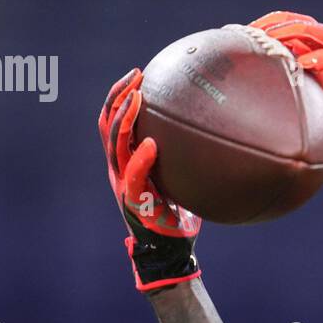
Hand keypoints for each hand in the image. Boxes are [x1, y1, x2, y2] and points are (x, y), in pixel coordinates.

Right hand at [98, 69, 201, 292]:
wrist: (171, 249)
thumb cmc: (178, 210)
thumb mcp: (178, 176)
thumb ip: (183, 154)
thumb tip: (215, 127)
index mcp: (124, 161)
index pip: (112, 121)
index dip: (119, 95)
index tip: (137, 73)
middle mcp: (118, 168)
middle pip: (108, 125)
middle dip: (119, 96)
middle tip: (137, 76)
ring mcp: (123, 184)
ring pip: (115, 145)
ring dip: (126, 119)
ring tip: (138, 99)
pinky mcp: (133, 201)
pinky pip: (134, 175)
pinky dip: (141, 159)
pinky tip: (151, 143)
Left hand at [248, 11, 322, 163]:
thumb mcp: (317, 122)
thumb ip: (295, 115)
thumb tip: (259, 132)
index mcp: (322, 62)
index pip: (292, 34)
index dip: (266, 31)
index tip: (238, 37)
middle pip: (301, 25)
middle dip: (272, 24)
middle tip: (244, 33)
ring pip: (319, 33)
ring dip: (292, 31)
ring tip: (269, 38)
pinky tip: (303, 64)